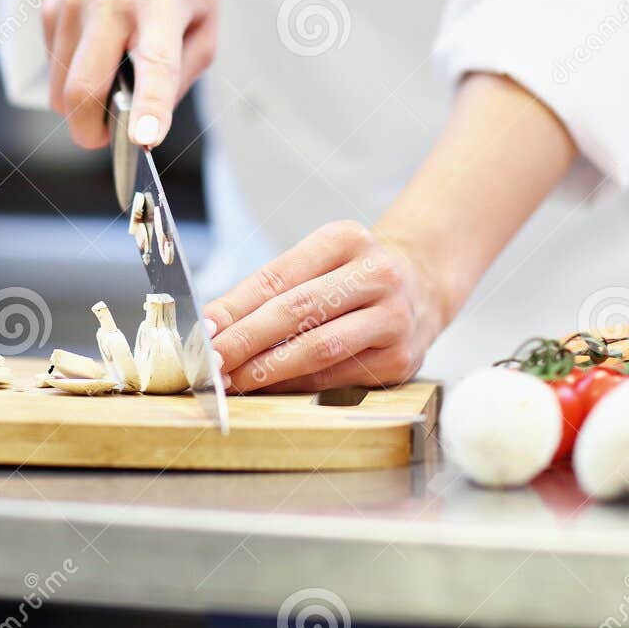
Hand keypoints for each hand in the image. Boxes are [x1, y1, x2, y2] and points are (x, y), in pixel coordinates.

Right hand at [40, 0, 219, 148]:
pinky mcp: (49, 6)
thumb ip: (182, 75)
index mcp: (160, 4)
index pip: (154, 63)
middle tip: (107, 139)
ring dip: (82, 104)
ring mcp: (72, 2)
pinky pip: (54, 67)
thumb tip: (144, 125)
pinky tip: (98, 47)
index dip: (149, 107)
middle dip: (90, 131)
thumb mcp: (207, 20)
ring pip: (61, 87)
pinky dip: (73, 76)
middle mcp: (110, 1)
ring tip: (113, 79)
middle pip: (82, 88)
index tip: (144, 139)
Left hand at [204, 220, 448, 393]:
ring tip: (232, 380)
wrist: (424, 284)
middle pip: (297, 311)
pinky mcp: (400, 359)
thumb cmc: (353, 274)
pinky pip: (335, 377)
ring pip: (318, 349)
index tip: (204, 329)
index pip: (279, 277)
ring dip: (267, 369)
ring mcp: (393, 318)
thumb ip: (272, 289)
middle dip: (245, 341)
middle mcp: (377, 275)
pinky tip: (269, 388)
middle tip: (211, 362)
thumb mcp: (320, 260)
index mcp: (347, 240)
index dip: (236, 306)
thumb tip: (215, 326)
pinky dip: (296, 385)